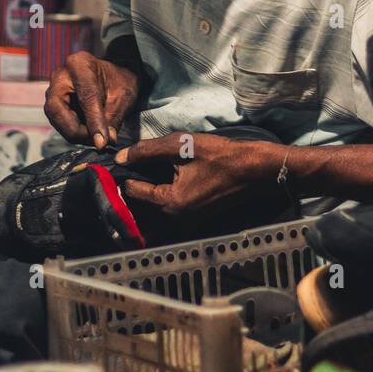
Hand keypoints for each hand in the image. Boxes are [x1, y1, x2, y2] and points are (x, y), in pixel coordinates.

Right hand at [44, 52, 140, 146]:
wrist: (113, 76)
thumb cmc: (119, 82)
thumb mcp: (123, 97)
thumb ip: (111, 119)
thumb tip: (101, 143)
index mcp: (80, 64)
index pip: (85, 97)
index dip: (94, 122)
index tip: (102, 142)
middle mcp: (60, 75)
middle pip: (58, 110)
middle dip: (78, 131)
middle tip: (98, 141)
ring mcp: (53, 89)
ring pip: (56, 119)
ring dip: (76, 133)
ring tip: (97, 137)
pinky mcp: (53, 102)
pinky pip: (58, 122)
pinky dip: (74, 131)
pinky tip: (90, 131)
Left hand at [116, 132, 272, 216]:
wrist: (252, 171)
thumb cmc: (219, 156)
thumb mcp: (180, 146)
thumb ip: (147, 151)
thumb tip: (120, 157)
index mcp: (169, 203)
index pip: (131, 192)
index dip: (123, 174)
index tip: (120, 162)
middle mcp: (174, 221)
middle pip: (137, 211)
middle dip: (127, 193)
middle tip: (125, 172)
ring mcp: (184, 225)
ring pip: (149, 218)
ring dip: (140, 203)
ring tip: (138, 179)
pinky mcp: (192, 223)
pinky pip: (163, 220)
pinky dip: (154, 207)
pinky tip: (156, 187)